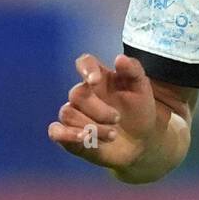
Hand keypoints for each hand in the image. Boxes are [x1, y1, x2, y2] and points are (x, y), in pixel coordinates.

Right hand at [47, 53, 156, 170]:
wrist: (142, 141)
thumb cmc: (139, 110)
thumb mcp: (142, 89)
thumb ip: (134, 71)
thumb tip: (119, 58)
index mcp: (100, 78)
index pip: (85, 63)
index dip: (86, 69)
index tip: (95, 81)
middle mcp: (83, 94)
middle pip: (77, 94)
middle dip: (99, 109)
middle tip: (118, 119)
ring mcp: (75, 114)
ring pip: (68, 114)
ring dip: (92, 126)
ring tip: (113, 135)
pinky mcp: (69, 135)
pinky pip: (55, 131)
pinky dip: (66, 134)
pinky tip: (84, 138)